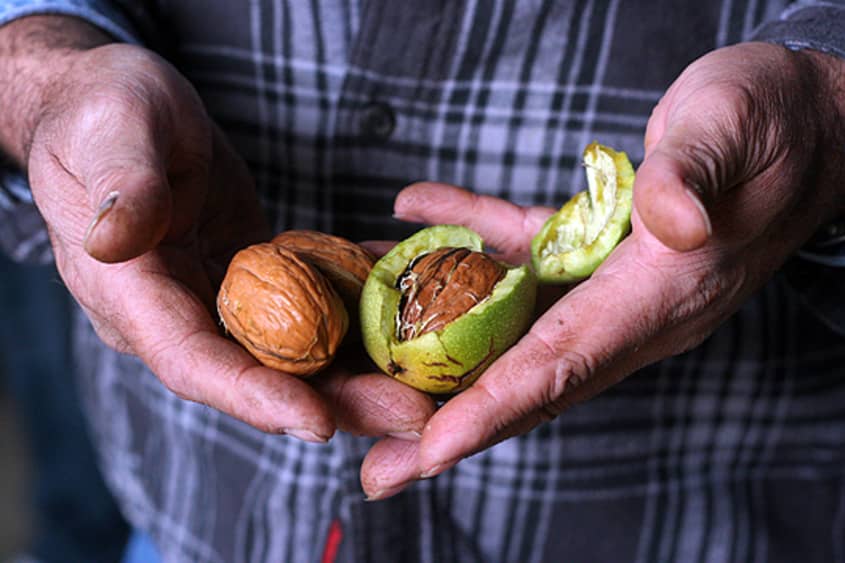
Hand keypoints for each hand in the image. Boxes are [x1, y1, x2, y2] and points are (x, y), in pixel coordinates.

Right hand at [15, 24, 432, 440]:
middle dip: (335, 402)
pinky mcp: (255, 277)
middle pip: (258, 375)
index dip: (253, 396)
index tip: (317, 422)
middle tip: (411, 417)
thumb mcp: (110, 131)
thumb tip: (113, 239)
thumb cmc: (104, 111)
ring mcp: (219, 300)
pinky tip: (412, 328)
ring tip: (426, 392)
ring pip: (293, 353)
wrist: (118, 106)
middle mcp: (178, 313)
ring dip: (359, 376)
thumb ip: (121, 186)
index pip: (192, 362)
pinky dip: (358, 322)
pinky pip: (309, 308)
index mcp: (132, 293)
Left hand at [358, 42, 844, 498]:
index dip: (495, 410)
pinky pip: (517, 255)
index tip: (429, 454)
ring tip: (362, 358)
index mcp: (661, 294)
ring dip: (436, 340)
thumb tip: (671, 226)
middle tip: (381, 469)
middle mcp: (629, 307)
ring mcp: (608, 282)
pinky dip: (466, 240)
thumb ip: (692, 180)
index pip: (563, 367)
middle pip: (525, 377)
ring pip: (509, 325)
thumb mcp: (733, 134)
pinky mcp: (593, 245)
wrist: (805, 118)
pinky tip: (416, 211)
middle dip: (452, 426)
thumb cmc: (773, 121)